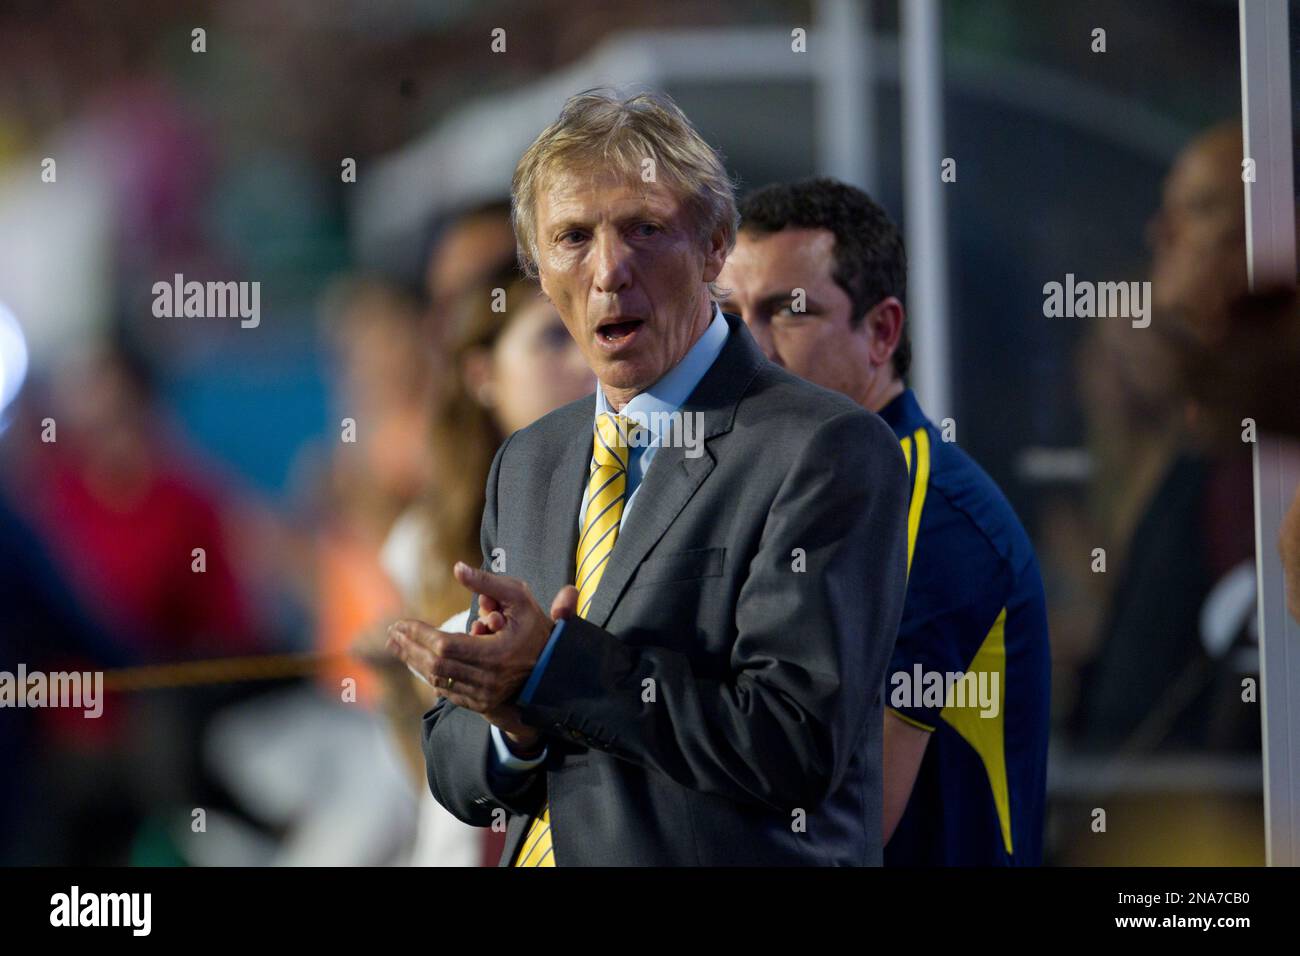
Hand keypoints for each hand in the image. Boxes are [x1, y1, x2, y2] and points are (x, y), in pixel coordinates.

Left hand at [385, 563, 579, 746]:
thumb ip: (487, 583)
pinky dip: (428, 675)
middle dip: (409, 648)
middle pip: (435, 665)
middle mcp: (487, 680)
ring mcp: (483, 696)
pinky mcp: (479, 704)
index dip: (419, 634)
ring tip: (397, 645)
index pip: (445, 646)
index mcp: (496, 654)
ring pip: (436, 681)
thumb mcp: (519, 597)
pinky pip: (445, 691)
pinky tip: (416, 661)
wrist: (553, 669)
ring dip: (413, 662)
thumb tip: (457, 568)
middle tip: (392, 633)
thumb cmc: (534, 627)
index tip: (401, 622)